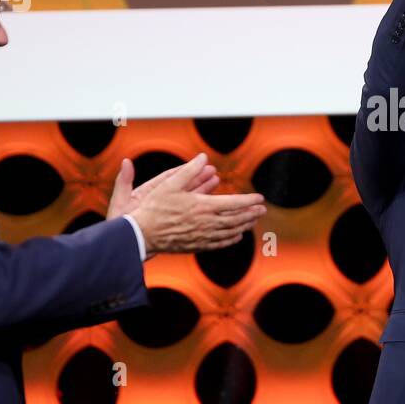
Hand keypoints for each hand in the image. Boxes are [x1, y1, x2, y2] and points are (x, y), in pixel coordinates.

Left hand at [106, 155, 219, 220]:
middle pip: (181, 188)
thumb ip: (123, 182)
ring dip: (201, 192)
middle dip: (197, 179)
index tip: (200, 163)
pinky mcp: (170, 225)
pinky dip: (198, 210)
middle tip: (213, 172)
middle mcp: (158, 202)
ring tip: (215, 182)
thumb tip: (126, 162)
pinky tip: (210, 206)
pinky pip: (187, 216)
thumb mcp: (121, 201)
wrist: (123, 246)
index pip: (169, 178)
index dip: (184, 170)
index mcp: (147, 193)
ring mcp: (165, 214)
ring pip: (186, 201)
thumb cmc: (119, 224)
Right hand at [115, 154, 266, 253]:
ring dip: (244, 225)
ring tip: (253, 221)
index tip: (259, 198)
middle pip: (236, 219)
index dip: (248, 200)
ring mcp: (203, 236)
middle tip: (262, 210)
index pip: (233, 203)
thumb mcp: (170, 184)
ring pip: (230, 232)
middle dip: (251, 213)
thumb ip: (189, 170)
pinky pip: (219, 243)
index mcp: (202, 206)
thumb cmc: (154, 208)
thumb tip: (203, 157)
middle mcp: (206, 223)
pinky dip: (231, 239)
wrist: (142, 234)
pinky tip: (236, 236)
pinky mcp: (197, 246)